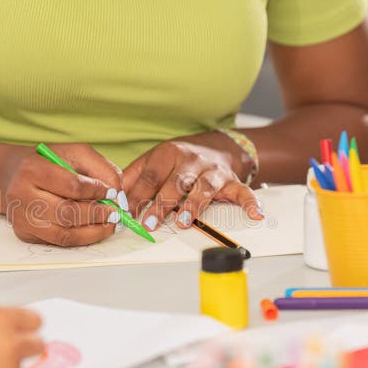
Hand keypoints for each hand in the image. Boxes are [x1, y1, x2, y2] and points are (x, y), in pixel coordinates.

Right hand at [0, 307, 43, 367]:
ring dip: (7, 366)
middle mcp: (10, 344)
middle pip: (38, 344)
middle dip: (29, 345)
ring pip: (20, 367)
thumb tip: (14, 330)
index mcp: (3, 320)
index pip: (34, 320)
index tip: (29, 329)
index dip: (29, 325)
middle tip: (16, 348)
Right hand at [4, 143, 125, 246]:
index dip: (97, 192)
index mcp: (32, 169)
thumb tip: (118, 195)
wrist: (13, 174)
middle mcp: (21, 195)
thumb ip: (101, 169)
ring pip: (63, 233)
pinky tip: (93, 230)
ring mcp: (20, 218)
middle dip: (97, 215)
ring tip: (109, 225)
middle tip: (115, 214)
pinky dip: (80, 238)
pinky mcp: (24, 233)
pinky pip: (58, 242)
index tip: (113, 193)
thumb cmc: (49, 162)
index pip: (72, 186)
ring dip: (92, 232)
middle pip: (66, 213)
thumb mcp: (76, 153)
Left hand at [123, 137, 262, 231]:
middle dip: (162, 203)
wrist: (218, 145)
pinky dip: (249, 202)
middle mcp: (192, 160)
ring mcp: (213, 171)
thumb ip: (134, 176)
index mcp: (168, 154)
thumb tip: (113, 195)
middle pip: (176, 183)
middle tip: (150, 222)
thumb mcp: (153, 159)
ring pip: (204, 187)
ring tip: (184, 220)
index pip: (150, 175)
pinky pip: (243, 191)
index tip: (127, 212)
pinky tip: (254, 214)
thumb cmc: (180, 158)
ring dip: (194, 204)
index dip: (137, 194)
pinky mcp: (232, 180)